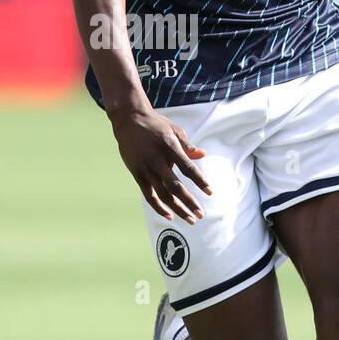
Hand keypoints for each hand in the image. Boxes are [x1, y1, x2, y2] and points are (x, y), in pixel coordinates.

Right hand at [111, 108, 211, 223]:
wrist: (129, 120)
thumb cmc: (156, 125)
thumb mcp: (174, 129)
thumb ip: (187, 145)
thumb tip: (203, 155)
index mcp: (169, 146)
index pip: (187, 167)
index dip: (199, 180)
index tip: (210, 192)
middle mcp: (156, 160)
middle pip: (175, 186)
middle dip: (189, 202)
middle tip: (201, 214)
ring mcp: (145, 168)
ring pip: (163, 194)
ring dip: (177, 209)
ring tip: (190, 219)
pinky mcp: (137, 174)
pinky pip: (149, 195)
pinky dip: (159, 207)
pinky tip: (170, 216)